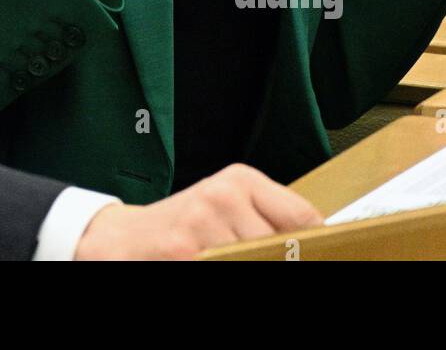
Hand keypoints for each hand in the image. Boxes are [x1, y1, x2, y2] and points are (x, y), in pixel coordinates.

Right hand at [74, 163, 324, 258]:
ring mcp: (203, 223)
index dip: (317, 248)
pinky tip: (207, 261)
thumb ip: (269, 221)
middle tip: (253, 256)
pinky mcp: (185, 250)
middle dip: (277, 261)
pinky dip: (222, 266)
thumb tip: (322, 244)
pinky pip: (227, 265)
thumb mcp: (226, 210)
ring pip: (257, 259)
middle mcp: (223, 195)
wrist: (120, 241)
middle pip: (282, 248)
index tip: (324, 256)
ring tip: (222, 256)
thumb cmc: (180, 229)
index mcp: (241, 180)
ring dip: (246, 263)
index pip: (304, 218)